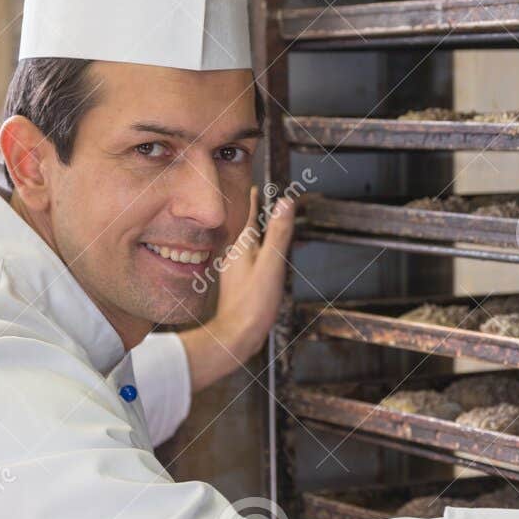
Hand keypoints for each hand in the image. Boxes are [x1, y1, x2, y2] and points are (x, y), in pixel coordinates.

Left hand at [179, 186, 296, 390]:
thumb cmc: (253, 304)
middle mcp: (234, 254)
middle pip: (246, 226)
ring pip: (245, 242)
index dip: (258, 198)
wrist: (236, 335)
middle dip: (256, 213)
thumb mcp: (272, 264)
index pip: (250, 212)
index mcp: (241, 245)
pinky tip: (258, 257)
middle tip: (264, 198)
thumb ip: (279, 234)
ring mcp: (233, 268)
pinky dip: (254, 250)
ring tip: (264, 223)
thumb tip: (286, 202)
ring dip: (255, 232)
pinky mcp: (236, 282)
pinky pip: (245, 258)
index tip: (262, 184)